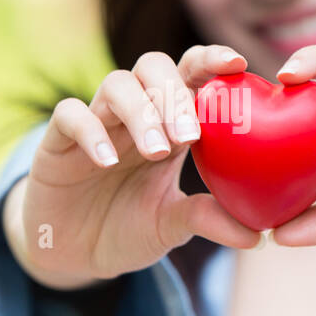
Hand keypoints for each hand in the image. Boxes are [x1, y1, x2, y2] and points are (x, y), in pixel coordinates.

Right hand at [7, 45, 262, 289]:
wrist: (73, 254)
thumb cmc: (128, 228)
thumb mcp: (171, 226)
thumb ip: (208, 220)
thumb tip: (258, 237)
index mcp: (167, 123)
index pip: (190, 73)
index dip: (211, 60)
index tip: (238, 66)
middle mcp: (133, 114)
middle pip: (153, 67)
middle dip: (175, 94)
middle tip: (190, 136)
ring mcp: (95, 122)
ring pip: (116, 84)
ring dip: (141, 112)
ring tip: (156, 151)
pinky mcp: (57, 141)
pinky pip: (69, 116)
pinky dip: (91, 131)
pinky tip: (107, 161)